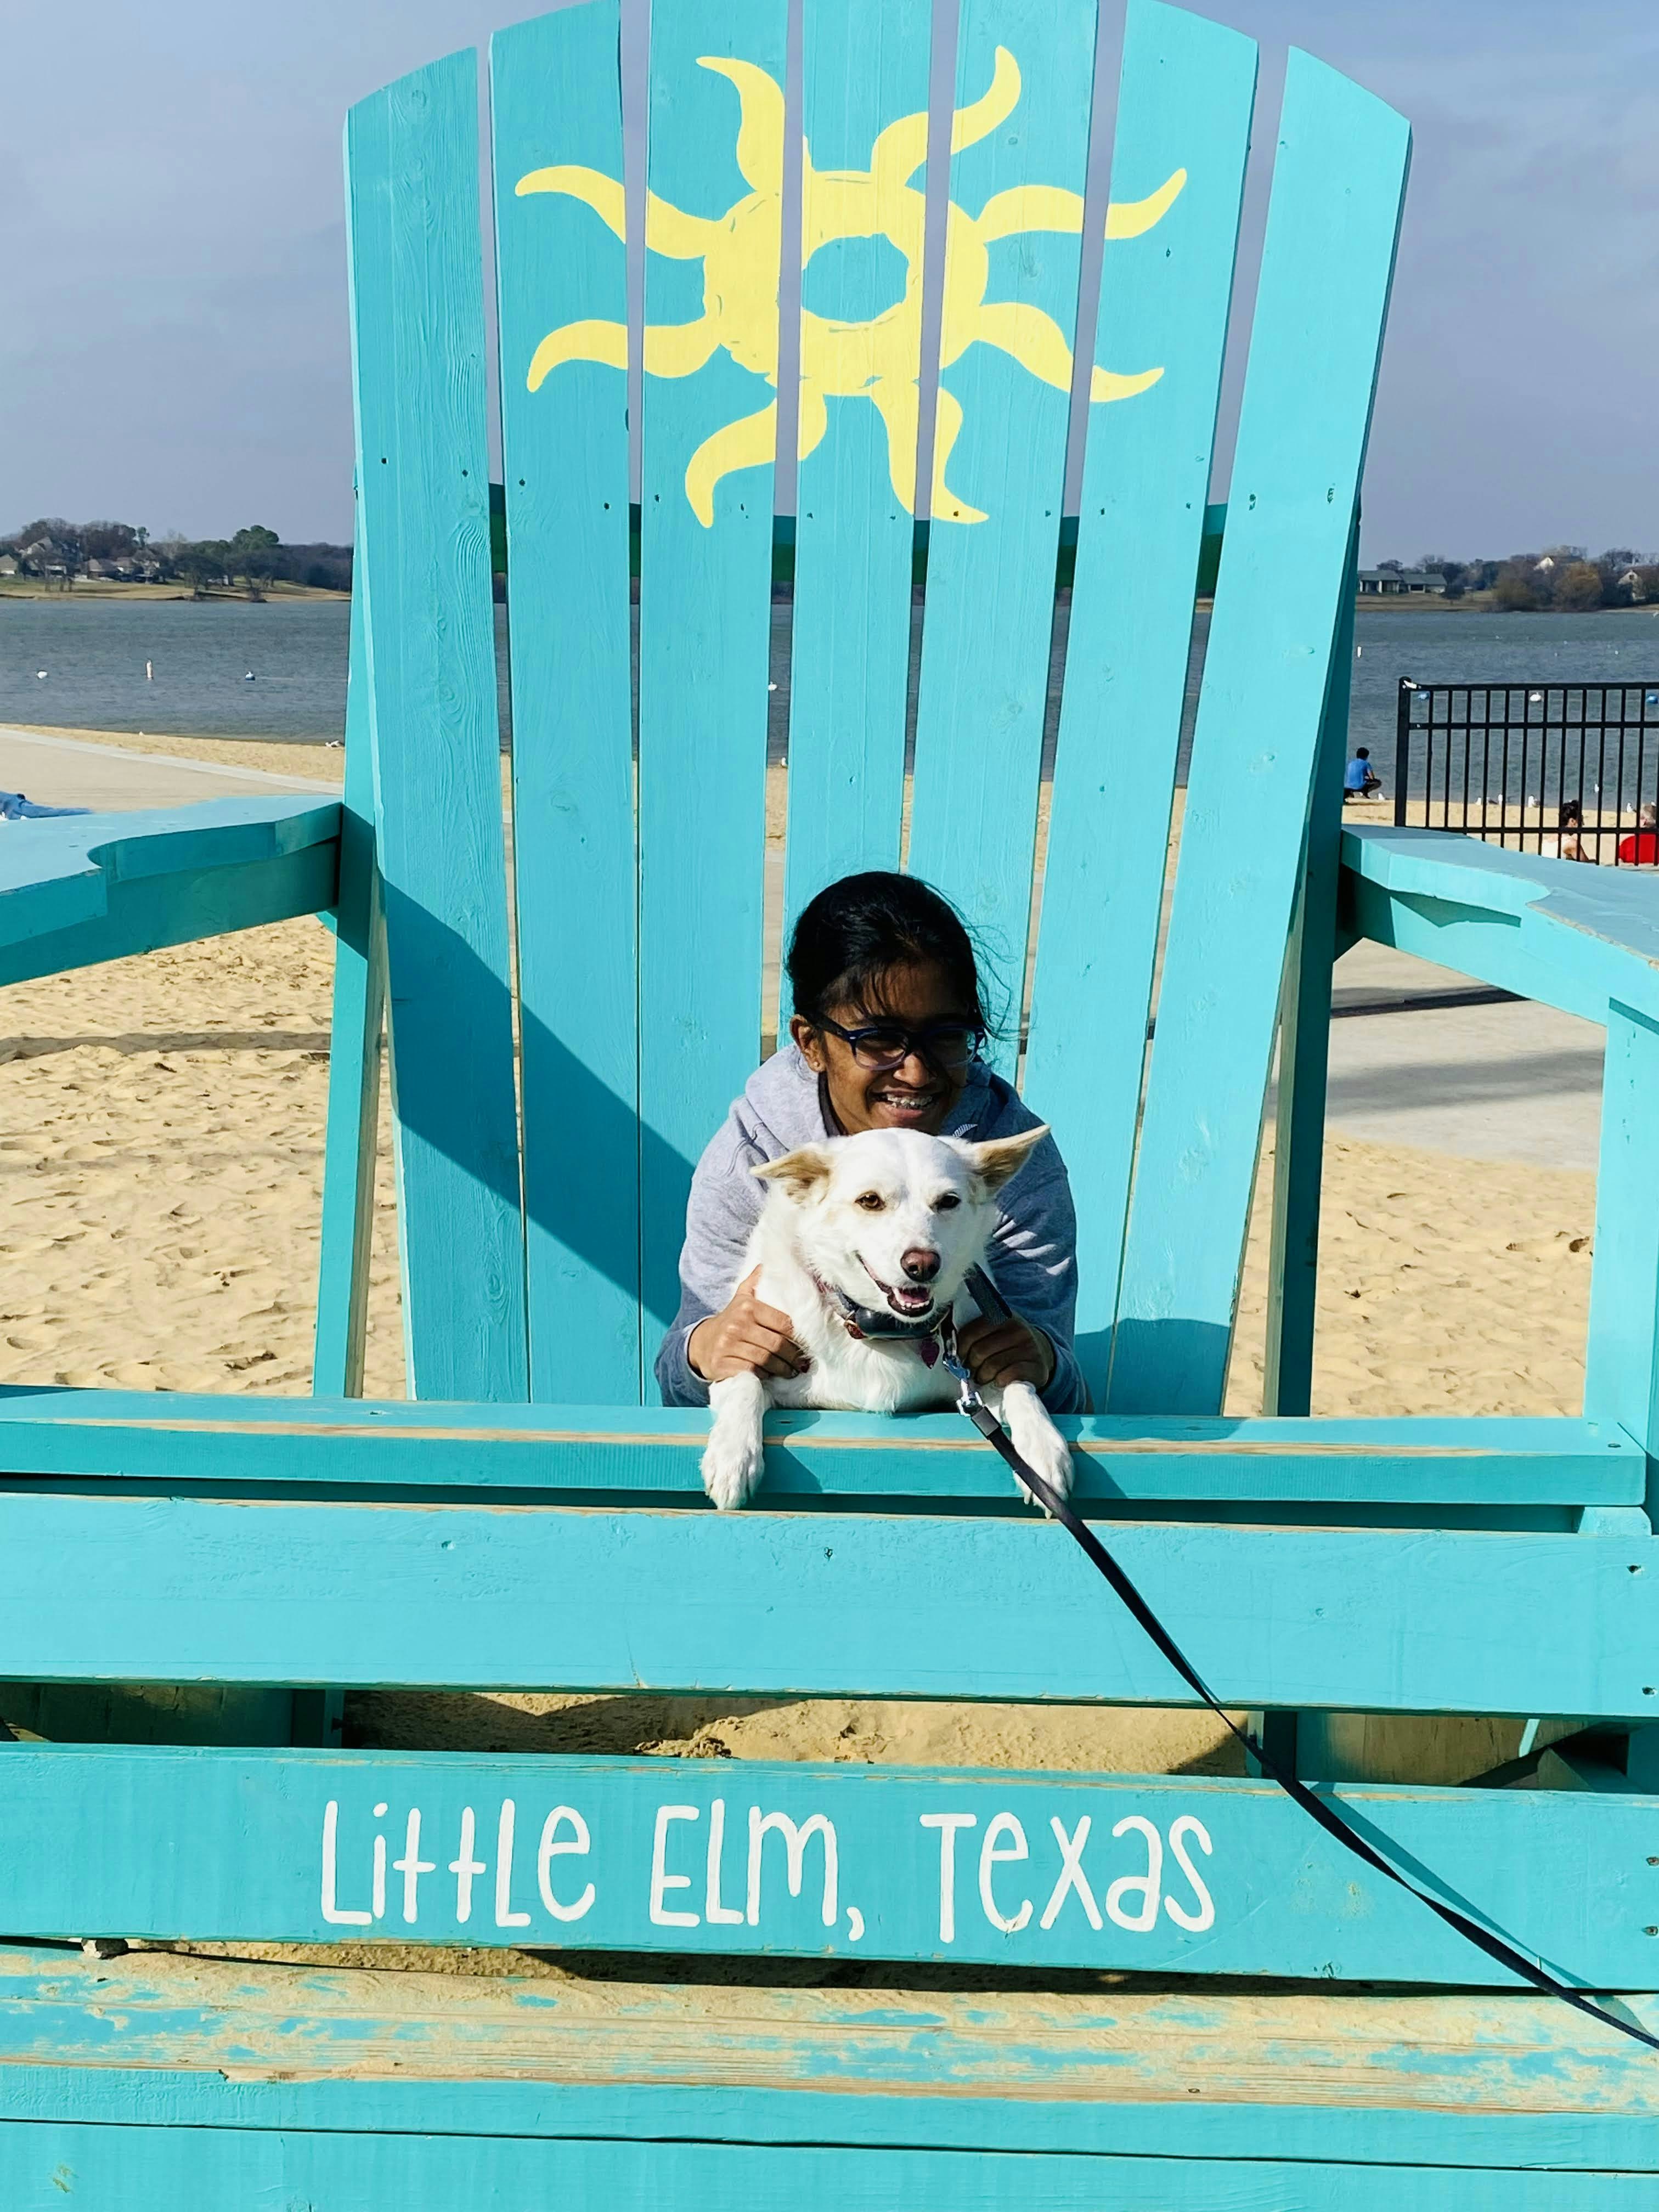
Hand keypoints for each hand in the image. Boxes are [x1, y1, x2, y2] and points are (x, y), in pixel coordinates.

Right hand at [688, 1268, 809, 1381]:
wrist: (701, 1343)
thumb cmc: (731, 1321)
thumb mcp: (741, 1298)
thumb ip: (757, 1281)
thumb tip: (769, 1263)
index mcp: (746, 1307)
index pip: (783, 1323)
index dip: (798, 1337)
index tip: (806, 1344)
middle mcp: (736, 1325)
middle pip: (776, 1344)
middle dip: (793, 1357)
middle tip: (802, 1364)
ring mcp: (727, 1346)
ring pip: (766, 1360)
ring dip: (782, 1369)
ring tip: (791, 1371)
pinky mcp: (722, 1365)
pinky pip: (751, 1373)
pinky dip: (764, 1376)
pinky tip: (771, 1376)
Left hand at [956, 1312, 1053, 1391]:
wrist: (1040, 1354)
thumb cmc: (1008, 1345)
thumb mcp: (995, 1332)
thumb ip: (976, 1334)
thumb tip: (951, 1351)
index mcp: (1002, 1316)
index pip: (970, 1333)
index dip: (960, 1350)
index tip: (960, 1358)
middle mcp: (1017, 1329)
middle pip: (979, 1351)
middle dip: (971, 1366)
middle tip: (973, 1371)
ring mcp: (1029, 1347)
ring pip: (992, 1365)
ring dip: (983, 1376)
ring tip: (984, 1377)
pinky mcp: (1036, 1366)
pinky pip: (1007, 1376)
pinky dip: (998, 1381)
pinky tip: (999, 1380)